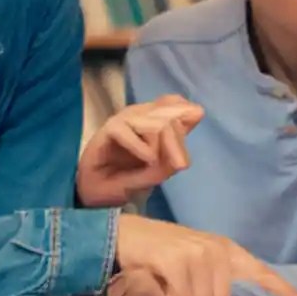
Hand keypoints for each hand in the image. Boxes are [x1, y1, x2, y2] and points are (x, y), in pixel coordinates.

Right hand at [76, 95, 204, 207]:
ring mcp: (125, 119)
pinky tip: (147, 160)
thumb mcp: (161, 168)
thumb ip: (177, 144)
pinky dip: (141, 148)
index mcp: (154, 117)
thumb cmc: (129, 177)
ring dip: (161, 148)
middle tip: (177, 166)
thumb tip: (198, 112)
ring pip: (156, 125)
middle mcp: (141, 114)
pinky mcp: (109, 129)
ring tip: (155, 165)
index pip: (176, 103)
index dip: (185, 119)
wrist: (98, 193)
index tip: (183, 144)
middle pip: (172, 116)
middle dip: (177, 144)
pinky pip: (130, 132)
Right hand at [115, 213, 296, 295]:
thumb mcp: (194, 268)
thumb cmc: (163, 256)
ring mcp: (198, 253)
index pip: (262, 273)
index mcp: (228, 251)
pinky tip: (160, 281)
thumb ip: (212, 289)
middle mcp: (218, 250)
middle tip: (180, 290)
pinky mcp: (178, 260)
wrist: (129, 234)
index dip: (284, 292)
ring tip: (169, 283)